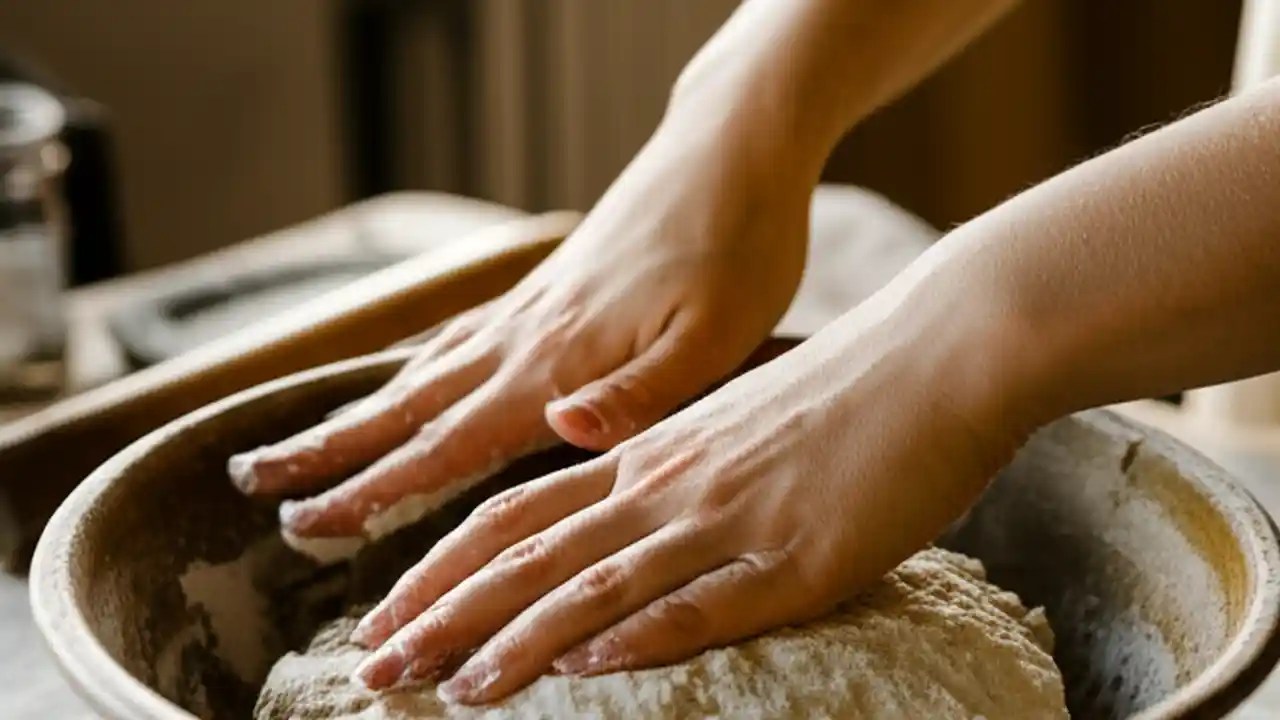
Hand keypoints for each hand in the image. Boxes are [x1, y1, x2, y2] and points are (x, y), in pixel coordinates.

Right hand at [228, 110, 813, 548]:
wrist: (732, 149)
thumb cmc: (738, 247)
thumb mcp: (716, 336)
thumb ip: (638, 393)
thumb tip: (556, 430)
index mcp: (558, 361)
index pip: (447, 440)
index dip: (376, 487)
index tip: (307, 520)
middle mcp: (526, 334)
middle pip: (409, 403)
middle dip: (332, 449)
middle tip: (256, 482)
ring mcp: (530, 306)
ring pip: (423, 368)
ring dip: (359, 409)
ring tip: (304, 439)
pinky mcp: (547, 287)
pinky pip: (459, 333)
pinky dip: (415, 364)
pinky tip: (407, 375)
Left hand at [346, 304, 1029, 703]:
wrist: (938, 352)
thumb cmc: (843, 392)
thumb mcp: (732, 425)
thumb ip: (667, 469)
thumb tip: (616, 516)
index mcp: (649, 456)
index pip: (515, 515)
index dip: (442, 569)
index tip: (387, 613)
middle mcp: (668, 486)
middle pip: (529, 553)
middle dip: (443, 614)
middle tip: (374, 667)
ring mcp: (729, 520)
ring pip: (595, 585)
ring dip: (513, 642)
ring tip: (446, 689)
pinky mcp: (797, 556)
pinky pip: (704, 605)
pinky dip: (634, 637)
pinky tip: (582, 668)